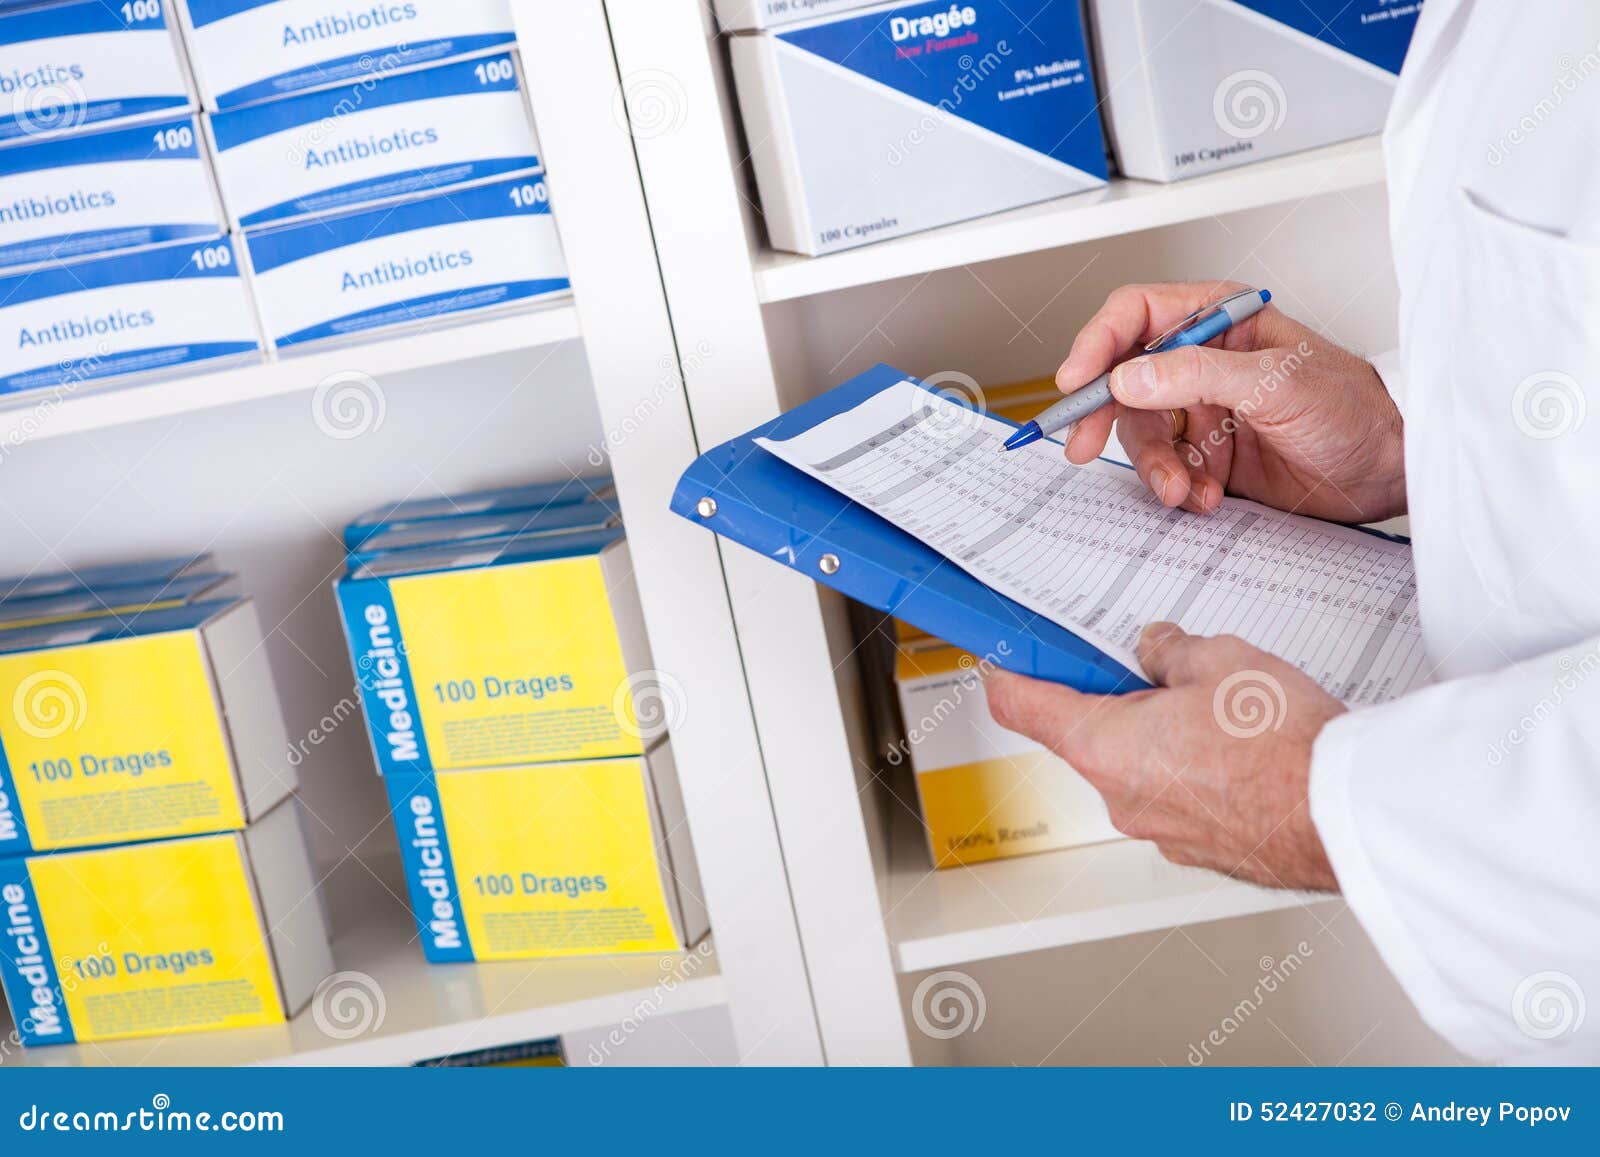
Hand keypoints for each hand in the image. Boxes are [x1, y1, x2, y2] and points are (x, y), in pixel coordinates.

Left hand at [985, 623, 1344, 890]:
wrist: (1344, 816)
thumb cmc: (1282, 745)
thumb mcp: (1218, 659)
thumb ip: (1171, 650)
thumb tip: (1157, 650)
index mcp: (1102, 744)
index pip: (1020, 707)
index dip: (1009, 674)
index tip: (1006, 657)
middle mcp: (1119, 796)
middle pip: (1087, 735)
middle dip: (1117, 698)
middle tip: (1158, 667)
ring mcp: (1158, 829)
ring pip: (1139, 767)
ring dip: (1162, 735)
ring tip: (1220, 708)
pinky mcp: (1199, 848)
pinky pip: (1179, 797)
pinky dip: (1195, 770)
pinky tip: (1240, 748)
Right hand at [1056, 281, 1405, 522]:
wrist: (1388, 474)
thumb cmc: (1356, 411)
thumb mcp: (1276, 383)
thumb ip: (1197, 374)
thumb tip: (1130, 376)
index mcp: (1219, 320)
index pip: (1136, 317)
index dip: (1097, 344)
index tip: (1075, 380)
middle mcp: (1203, 361)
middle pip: (1125, 380)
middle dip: (1105, 416)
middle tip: (1082, 445)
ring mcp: (1204, 410)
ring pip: (1143, 432)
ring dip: (1154, 466)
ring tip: (1181, 489)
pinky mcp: (1209, 456)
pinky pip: (1167, 469)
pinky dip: (1179, 489)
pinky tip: (1207, 497)